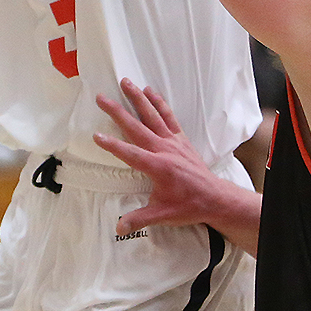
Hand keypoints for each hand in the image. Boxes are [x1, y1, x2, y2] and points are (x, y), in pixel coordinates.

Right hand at [96, 80, 228, 234]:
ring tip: (126, 82)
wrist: (214, 197)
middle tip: (101, 97)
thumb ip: (138, 219)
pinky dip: (159, 103)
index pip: (129, 153)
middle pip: (136, 127)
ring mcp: (173, 142)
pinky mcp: (181, 139)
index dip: (111, 145)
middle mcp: (164, 149)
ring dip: (138, 98)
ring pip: (153, 115)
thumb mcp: (162, 215)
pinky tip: (150, 91)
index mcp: (157, 167)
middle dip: (117, 111)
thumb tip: (118, 227)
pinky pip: (168, 117)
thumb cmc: (188, 206)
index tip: (96, 135)